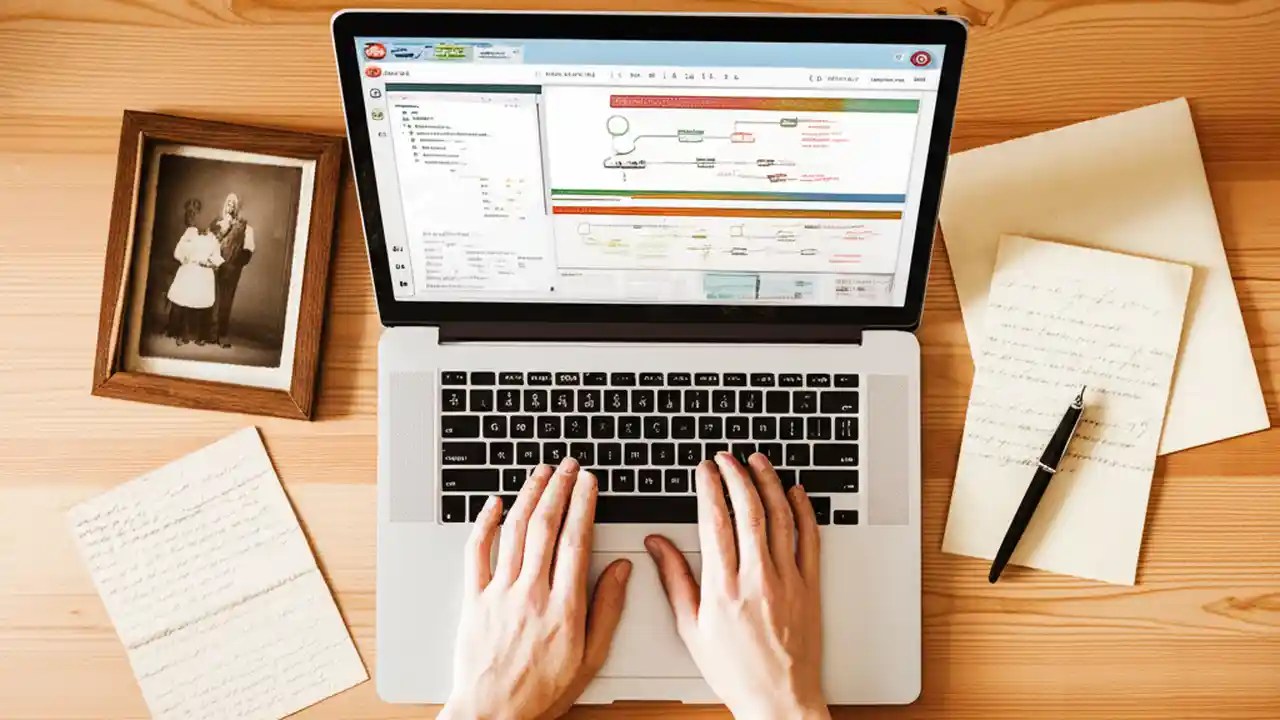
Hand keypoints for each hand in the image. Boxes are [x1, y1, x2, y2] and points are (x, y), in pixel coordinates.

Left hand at [441, 458, 631, 719]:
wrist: (493, 714)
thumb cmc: (542, 692)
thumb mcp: (591, 658)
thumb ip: (607, 609)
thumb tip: (620, 570)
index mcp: (564, 607)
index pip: (575, 540)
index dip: (583, 505)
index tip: (589, 483)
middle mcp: (531, 593)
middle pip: (545, 526)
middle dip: (559, 489)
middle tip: (569, 466)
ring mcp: (499, 593)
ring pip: (514, 531)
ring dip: (528, 495)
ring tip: (541, 473)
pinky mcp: (474, 599)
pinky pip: (476, 552)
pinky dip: (484, 524)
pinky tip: (493, 504)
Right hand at [647, 453, 828, 719]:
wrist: (779, 701)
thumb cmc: (734, 671)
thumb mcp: (691, 628)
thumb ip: (674, 579)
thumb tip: (657, 544)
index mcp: (722, 587)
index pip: (715, 521)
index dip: (709, 487)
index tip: (704, 469)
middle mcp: (756, 578)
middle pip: (748, 510)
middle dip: (736, 475)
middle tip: (727, 457)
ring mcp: (787, 580)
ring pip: (780, 517)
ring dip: (768, 483)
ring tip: (758, 462)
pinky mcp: (810, 586)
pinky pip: (810, 539)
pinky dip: (804, 511)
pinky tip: (796, 493)